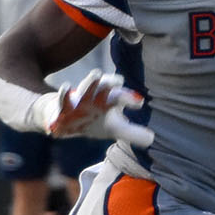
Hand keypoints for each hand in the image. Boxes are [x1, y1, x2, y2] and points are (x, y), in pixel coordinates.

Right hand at [29, 68, 153, 147]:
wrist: (66, 121)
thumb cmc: (94, 120)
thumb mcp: (114, 128)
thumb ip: (132, 133)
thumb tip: (152, 140)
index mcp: (109, 99)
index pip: (121, 96)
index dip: (130, 98)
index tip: (139, 102)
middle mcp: (95, 95)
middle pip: (104, 86)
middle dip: (110, 82)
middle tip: (118, 80)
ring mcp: (78, 99)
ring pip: (85, 87)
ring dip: (90, 81)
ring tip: (96, 75)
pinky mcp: (62, 105)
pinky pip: (62, 98)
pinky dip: (63, 93)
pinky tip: (66, 86)